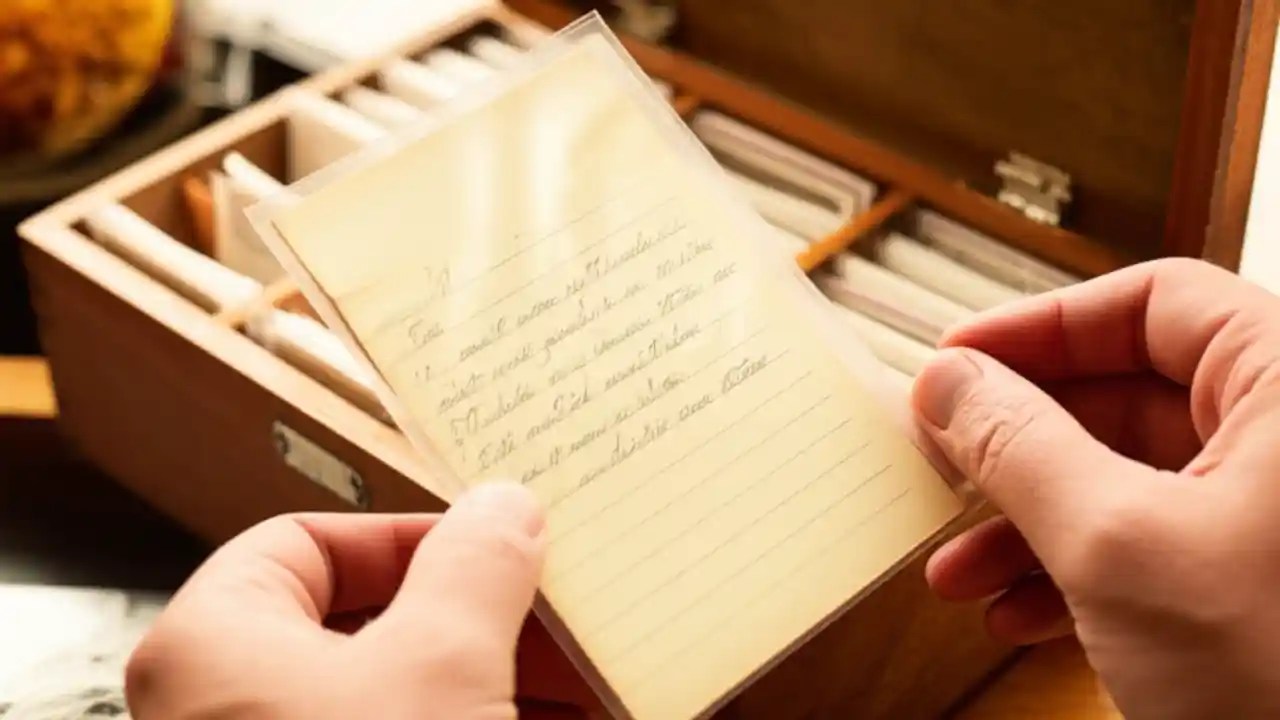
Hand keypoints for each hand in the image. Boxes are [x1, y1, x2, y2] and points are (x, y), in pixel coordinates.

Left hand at [124, 482, 598, 718]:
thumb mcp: (440, 667)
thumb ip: (475, 571)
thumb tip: (505, 504)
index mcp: (214, 645)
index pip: (307, 543)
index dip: (412, 536)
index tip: (494, 548)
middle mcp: (226, 704)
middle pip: (365, 624)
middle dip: (478, 620)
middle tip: (557, 616)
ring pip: (393, 693)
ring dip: (491, 678)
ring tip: (578, 678)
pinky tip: (557, 716)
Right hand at [913, 259, 1279, 719]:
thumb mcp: (1118, 546)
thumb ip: (1020, 448)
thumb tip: (948, 384)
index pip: (1157, 303)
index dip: (1043, 326)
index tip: (957, 362)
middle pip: (1129, 396)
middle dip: (1020, 443)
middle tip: (942, 461)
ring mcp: (1271, 519)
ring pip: (1129, 480)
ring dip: (1031, 522)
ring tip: (959, 570)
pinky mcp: (1256, 585)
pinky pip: (1150, 546)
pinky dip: (1073, 573)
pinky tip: (1015, 614)